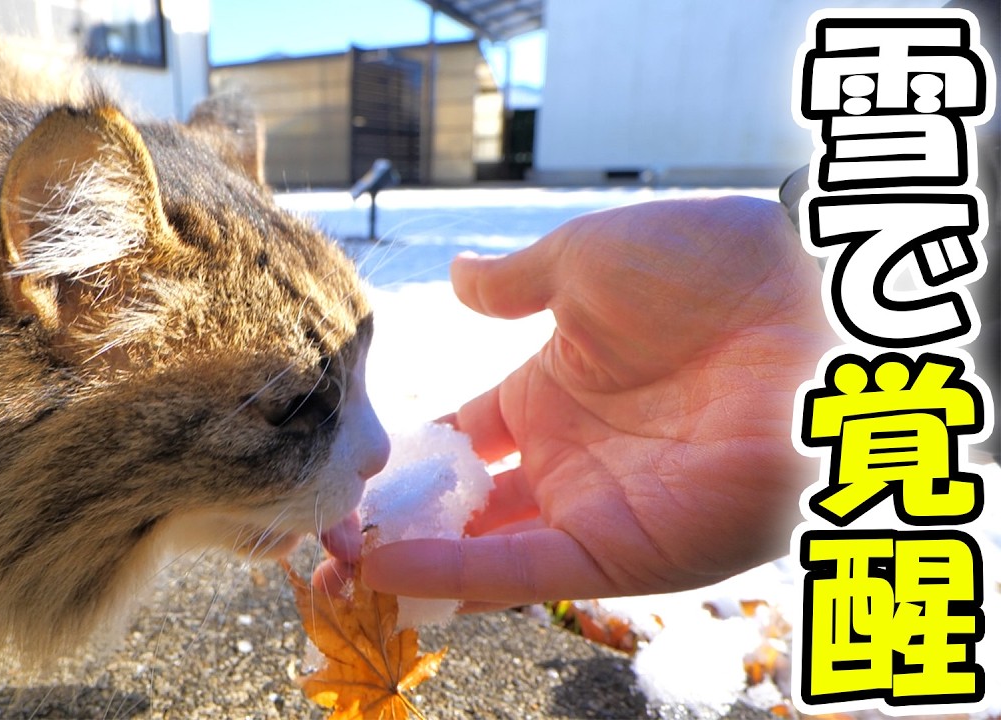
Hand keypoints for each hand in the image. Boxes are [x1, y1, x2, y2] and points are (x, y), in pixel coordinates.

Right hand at [324, 196, 833, 605]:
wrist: (808, 306)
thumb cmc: (710, 268)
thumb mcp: (589, 258)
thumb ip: (516, 282)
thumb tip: (455, 277)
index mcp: (556, 391)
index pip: (463, 439)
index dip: (407, 457)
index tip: (345, 468)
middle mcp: (569, 460)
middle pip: (465, 507)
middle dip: (395, 524)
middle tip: (318, 532)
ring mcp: (594, 506)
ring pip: (483, 551)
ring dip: (407, 561)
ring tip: (328, 564)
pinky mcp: (623, 550)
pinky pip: (524, 572)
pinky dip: (454, 576)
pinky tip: (385, 569)